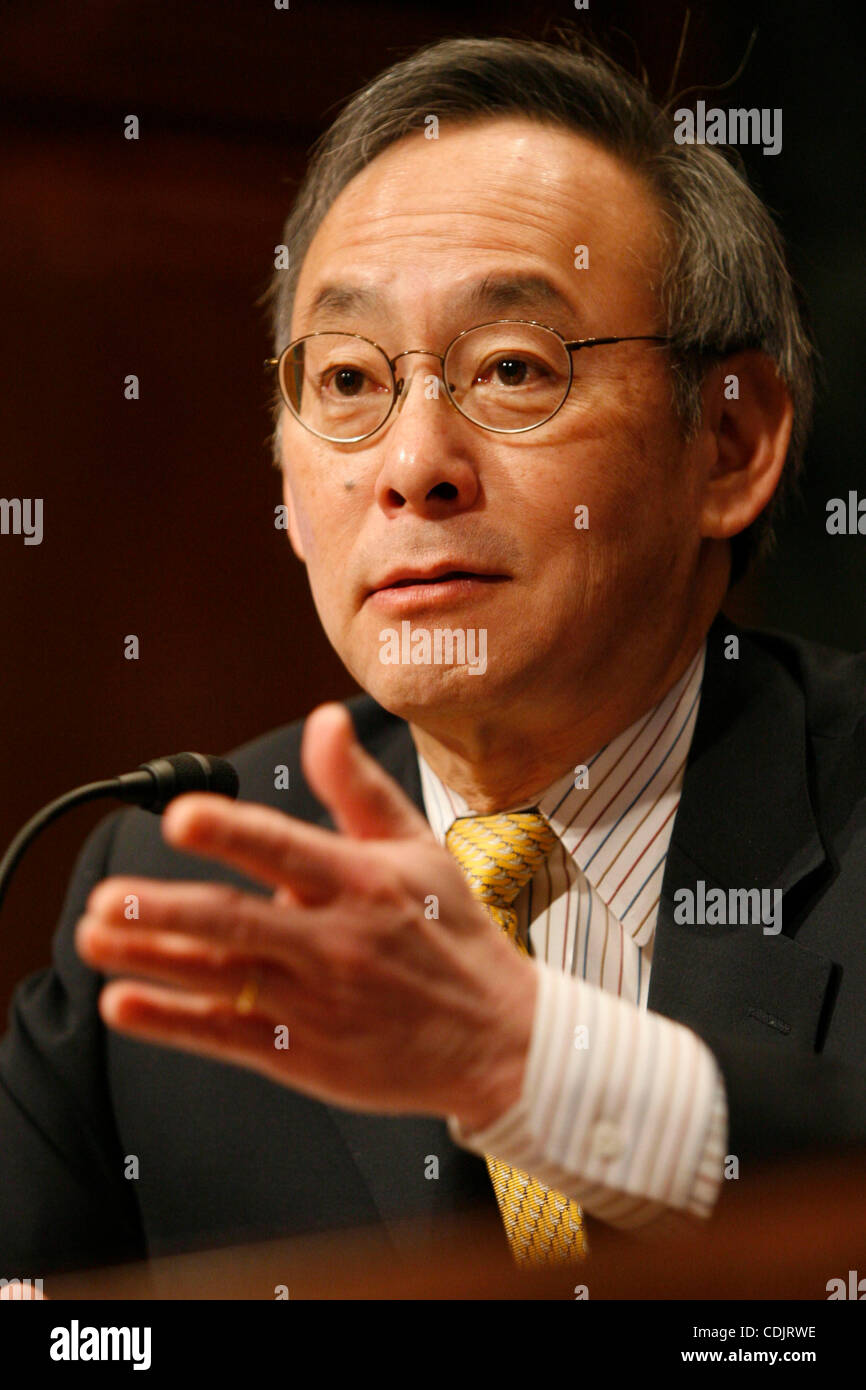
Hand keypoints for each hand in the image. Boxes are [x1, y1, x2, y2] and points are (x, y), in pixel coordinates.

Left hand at [75, 704, 536, 1131]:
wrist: (497, 1041)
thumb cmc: (454, 936)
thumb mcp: (419, 847)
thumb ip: (356, 787)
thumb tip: (322, 720)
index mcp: (363, 883)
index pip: (286, 849)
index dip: (231, 832)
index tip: (179, 818)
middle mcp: (335, 942)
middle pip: (236, 921)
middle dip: (162, 909)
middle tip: (106, 897)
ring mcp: (316, 1003)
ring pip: (219, 978)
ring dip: (150, 957)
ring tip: (93, 937)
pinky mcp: (303, 1054)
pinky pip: (225, 1037)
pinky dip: (171, 1021)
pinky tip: (124, 1003)